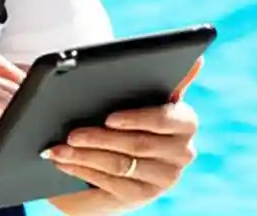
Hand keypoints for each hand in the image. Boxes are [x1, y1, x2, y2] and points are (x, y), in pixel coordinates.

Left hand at [46, 57, 203, 214]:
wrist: (125, 160)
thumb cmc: (131, 118)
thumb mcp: (143, 98)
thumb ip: (163, 78)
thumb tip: (198, 60)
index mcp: (186, 122)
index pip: (165, 119)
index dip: (136, 119)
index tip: (108, 118)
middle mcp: (183, 153)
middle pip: (137, 145)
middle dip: (99, 138)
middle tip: (71, 134)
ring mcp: (164, 178)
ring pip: (120, 165)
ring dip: (85, 156)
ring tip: (58, 149)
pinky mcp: (143, 196)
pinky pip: (110, 183)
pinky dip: (83, 171)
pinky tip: (64, 163)